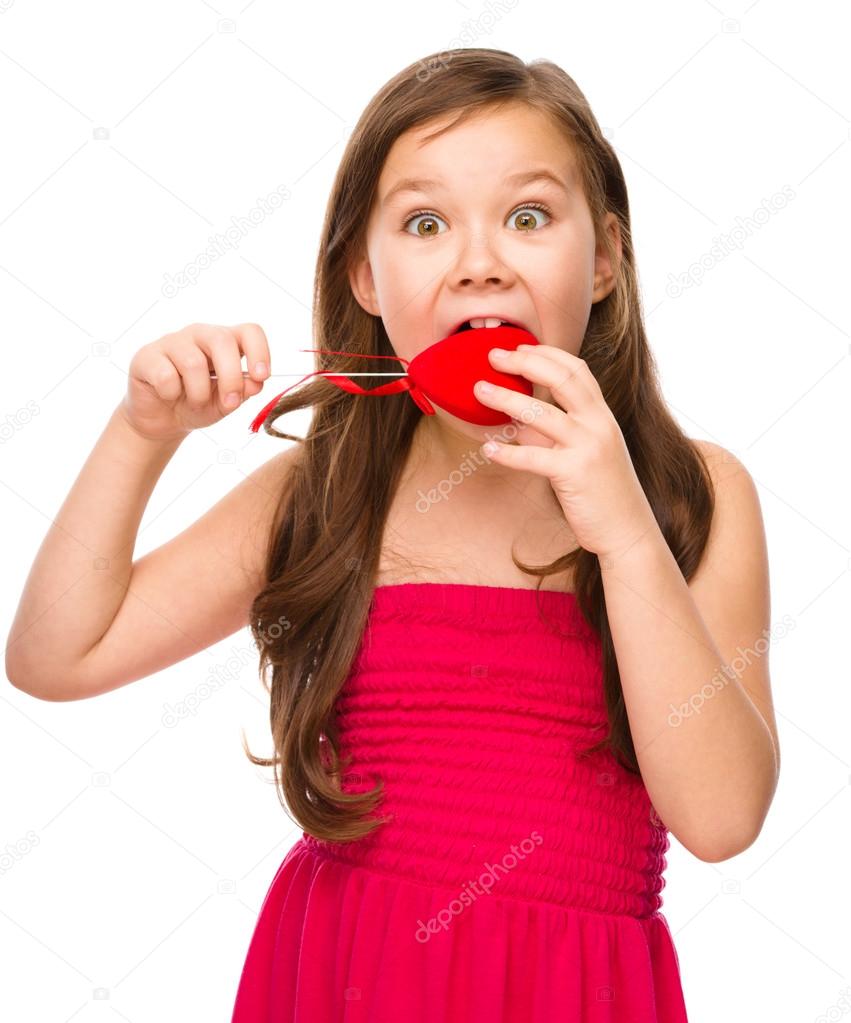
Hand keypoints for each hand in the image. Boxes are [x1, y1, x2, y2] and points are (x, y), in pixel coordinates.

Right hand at [121, 323, 269, 441]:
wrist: (160, 419)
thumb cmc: (196, 404)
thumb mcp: (225, 404)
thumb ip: (242, 392)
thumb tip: (256, 383)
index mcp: (225, 343)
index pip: (249, 331)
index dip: (260, 351)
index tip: (261, 376)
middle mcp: (200, 335)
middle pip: (222, 340)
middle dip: (231, 377)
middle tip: (230, 403)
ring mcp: (172, 342)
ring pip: (193, 362)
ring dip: (199, 393)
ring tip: (195, 402)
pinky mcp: (147, 355)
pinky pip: (165, 375)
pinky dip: (171, 393)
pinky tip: (168, 396)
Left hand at [474, 343, 657, 560]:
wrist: (627, 529)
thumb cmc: (602, 491)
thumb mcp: (585, 452)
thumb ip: (557, 432)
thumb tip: (518, 418)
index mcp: (602, 415)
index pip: (576, 369)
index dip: (545, 354)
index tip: (518, 349)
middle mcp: (598, 424)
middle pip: (561, 378)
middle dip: (524, 362)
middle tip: (493, 356)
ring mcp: (588, 447)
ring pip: (541, 414)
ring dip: (505, 399)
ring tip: (479, 391)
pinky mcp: (574, 473)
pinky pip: (533, 457)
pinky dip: (507, 453)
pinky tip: (487, 449)